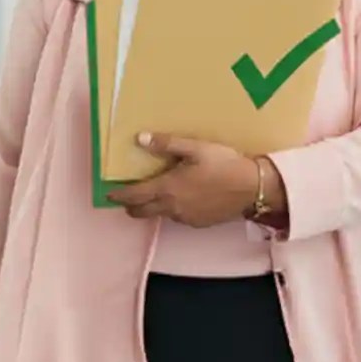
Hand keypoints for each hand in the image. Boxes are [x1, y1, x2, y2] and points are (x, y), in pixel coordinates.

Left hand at [107, 132, 258, 227]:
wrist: (252, 188)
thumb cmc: (223, 164)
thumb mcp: (195, 148)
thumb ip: (167, 144)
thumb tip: (140, 139)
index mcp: (167, 188)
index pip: (134, 196)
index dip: (119, 195)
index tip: (108, 194)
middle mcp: (172, 207)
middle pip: (141, 212)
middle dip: (131, 206)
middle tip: (128, 197)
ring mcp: (185, 218)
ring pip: (160, 214)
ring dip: (153, 206)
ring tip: (158, 193)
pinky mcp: (198, 223)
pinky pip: (178, 217)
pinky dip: (173, 209)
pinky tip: (183, 197)